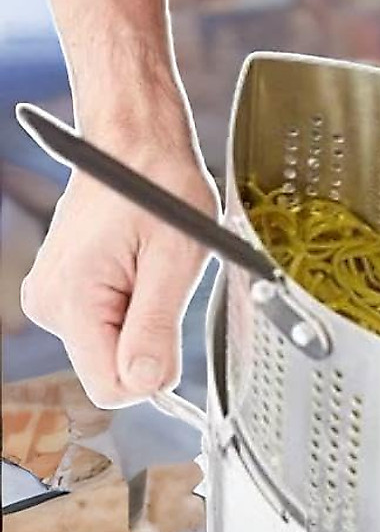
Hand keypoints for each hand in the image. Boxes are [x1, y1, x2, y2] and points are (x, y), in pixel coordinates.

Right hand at [21, 110, 217, 408]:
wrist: (135, 144)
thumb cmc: (160, 186)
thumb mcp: (175, 258)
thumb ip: (157, 326)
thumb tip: (148, 382)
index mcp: (74, 300)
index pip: (112, 386)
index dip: (155, 371)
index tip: (175, 329)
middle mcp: (51, 305)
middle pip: (112, 369)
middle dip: (150, 339)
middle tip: (164, 284)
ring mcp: (54, 298)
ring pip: (112, 347)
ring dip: (144, 318)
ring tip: (152, 267)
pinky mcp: (65, 292)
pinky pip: (108, 324)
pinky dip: (133, 305)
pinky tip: (138, 266)